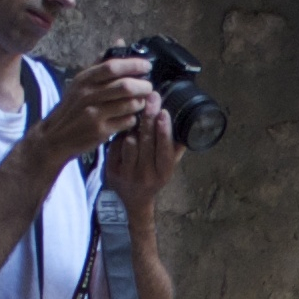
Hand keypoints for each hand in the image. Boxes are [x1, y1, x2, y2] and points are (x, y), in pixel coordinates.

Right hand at [39, 52, 158, 167]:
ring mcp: (94, 113)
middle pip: (124, 86)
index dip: (133, 65)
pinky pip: (127, 121)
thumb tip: (120, 42)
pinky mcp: (100, 131)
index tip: (146, 66)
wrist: (56, 135)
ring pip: (129, 104)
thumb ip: (101, 63)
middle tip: (148, 87)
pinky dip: (133, 118)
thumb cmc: (73, 106)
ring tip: (141, 101)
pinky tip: (131, 116)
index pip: (112, 67)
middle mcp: (88, 95)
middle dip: (143, 85)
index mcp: (84, 79)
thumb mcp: (81, 82)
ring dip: (140, 102)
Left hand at [107, 75, 185, 207]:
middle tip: (151, 97)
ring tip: (137, 111)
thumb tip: (186, 125)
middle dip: (149, 117)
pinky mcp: (111, 169)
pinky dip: (121, 134)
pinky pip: (116, 145)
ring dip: (134, 125)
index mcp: (163, 173)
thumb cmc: (152, 179)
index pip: (164, 150)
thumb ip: (175, 149)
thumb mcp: (167, 168)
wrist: (131, 201)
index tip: (164, 112)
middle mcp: (145, 174)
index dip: (164, 130)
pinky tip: (124, 126)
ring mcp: (126, 173)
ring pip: (130, 141)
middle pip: (146, 141)